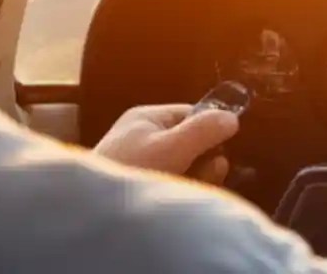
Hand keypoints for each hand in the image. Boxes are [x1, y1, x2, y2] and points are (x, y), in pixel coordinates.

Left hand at [93, 104, 238, 184]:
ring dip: (194, 177)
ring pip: (183, 166)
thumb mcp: (172, 146)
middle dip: (204, 159)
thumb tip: (232, 118)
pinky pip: (172, 183)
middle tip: (208, 173)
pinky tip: (181, 198)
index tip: (221, 149)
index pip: (191, 114)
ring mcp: (140, 164)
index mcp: (146, 118)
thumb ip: (203, 130)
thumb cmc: (131, 170)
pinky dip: (180, 190)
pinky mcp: (139, 187)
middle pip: (189, 142)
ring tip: (191, 188)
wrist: (94, 212)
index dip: (209, 129)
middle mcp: (142, 137)